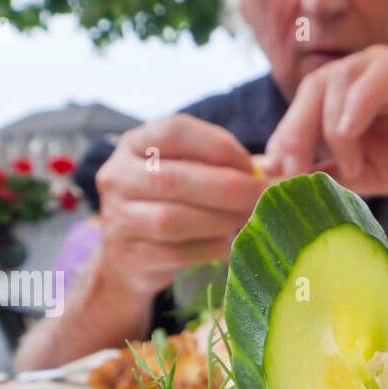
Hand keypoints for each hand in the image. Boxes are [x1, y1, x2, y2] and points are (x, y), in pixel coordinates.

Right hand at [96, 114, 264, 298]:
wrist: (129, 257)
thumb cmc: (169, 204)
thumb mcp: (184, 173)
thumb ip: (216, 166)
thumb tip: (270, 171)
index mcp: (133, 145)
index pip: (174, 131)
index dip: (218, 146)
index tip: (250, 165)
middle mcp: (117, 177)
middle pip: (173, 179)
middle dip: (227, 188)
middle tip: (262, 197)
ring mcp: (117, 218)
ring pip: (172, 220)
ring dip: (220, 221)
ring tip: (246, 220)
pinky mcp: (129, 256)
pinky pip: (177, 253)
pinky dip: (211, 248)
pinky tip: (230, 244)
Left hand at [263, 45, 387, 198]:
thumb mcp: (364, 174)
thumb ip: (325, 173)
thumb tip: (278, 181)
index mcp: (346, 97)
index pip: (305, 106)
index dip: (286, 135)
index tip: (272, 170)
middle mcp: (362, 75)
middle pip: (314, 88)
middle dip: (296, 130)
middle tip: (290, 169)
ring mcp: (386, 66)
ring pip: (338, 80)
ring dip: (333, 129)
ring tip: (352, 165)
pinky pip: (380, 73)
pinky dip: (359, 99)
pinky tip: (349, 129)